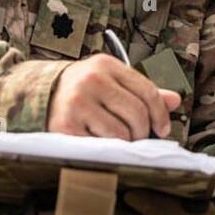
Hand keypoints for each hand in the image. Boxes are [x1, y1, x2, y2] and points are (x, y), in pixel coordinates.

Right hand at [46, 54, 180, 139]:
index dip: (160, 114)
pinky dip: (105, 149)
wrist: (39, 96)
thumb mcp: (111, 81)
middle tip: (138, 138)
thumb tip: (175, 100)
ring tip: (117, 139)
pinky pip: (100, 145)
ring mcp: (77, 102)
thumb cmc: (84, 90)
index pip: (147, 91)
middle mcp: (92, 80)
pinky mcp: (66, 125)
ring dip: (124, 142)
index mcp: (107, 65)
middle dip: (142, 132)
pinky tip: (99, 141)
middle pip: (137, 114)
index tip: (162, 129)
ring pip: (121, 133)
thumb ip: (142, 91)